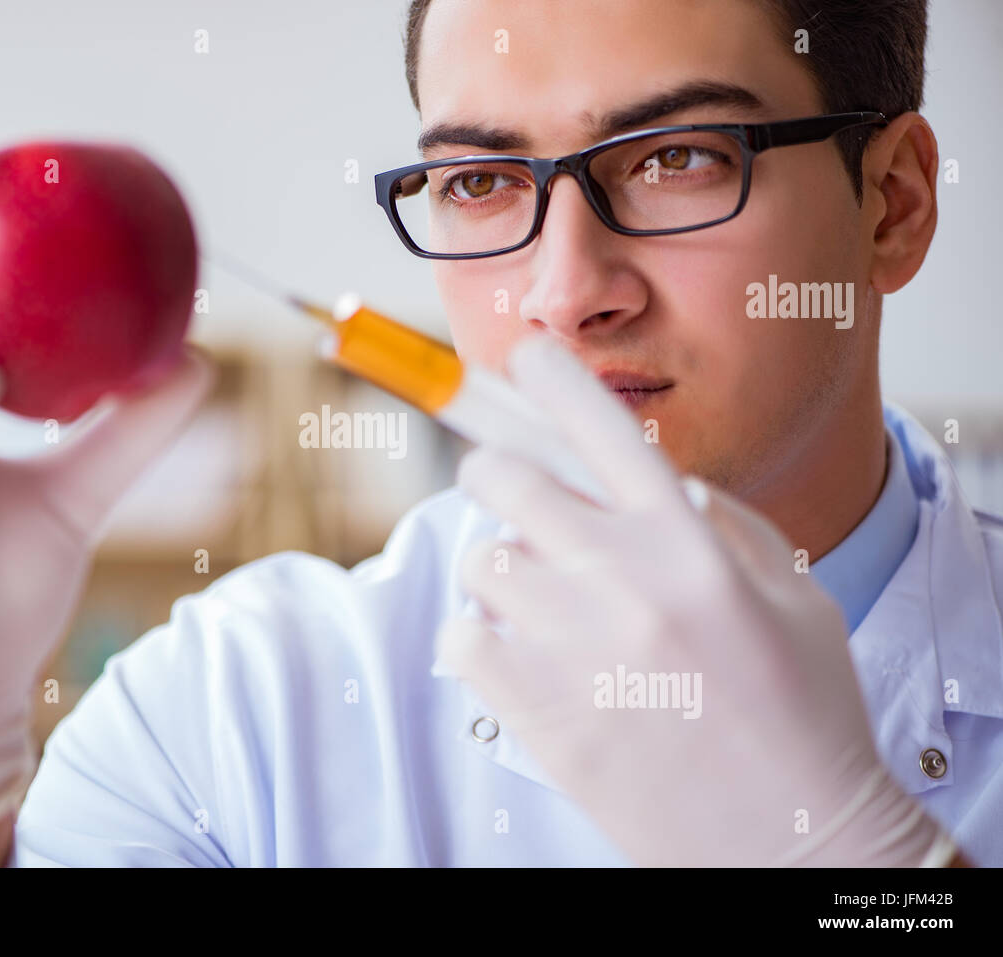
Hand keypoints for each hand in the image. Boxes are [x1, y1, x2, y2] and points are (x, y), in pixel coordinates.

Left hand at [436, 333, 951, 866]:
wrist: (791, 838)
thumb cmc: (802, 713)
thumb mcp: (793, 596)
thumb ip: (722, 522)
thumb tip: (655, 480)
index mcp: (689, 541)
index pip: (601, 427)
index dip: (550, 376)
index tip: (521, 353)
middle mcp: (620, 577)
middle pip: (501, 477)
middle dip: (497, 475)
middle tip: (516, 499)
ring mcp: (568, 642)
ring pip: (480, 560)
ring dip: (503, 572)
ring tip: (549, 611)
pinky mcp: (531, 705)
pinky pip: (461, 636)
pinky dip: (482, 639)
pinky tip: (528, 658)